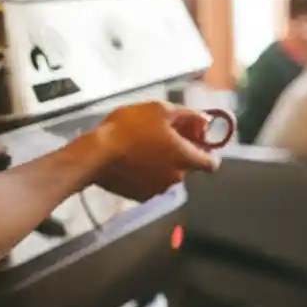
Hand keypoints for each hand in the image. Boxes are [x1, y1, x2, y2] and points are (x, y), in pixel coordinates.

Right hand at [90, 102, 219, 201]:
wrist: (96, 154)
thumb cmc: (131, 128)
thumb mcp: (161, 110)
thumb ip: (189, 115)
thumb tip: (206, 121)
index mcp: (185, 159)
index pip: (211, 163)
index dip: (206, 149)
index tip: (195, 138)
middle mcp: (176, 179)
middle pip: (186, 166)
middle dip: (178, 152)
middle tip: (160, 135)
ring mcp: (157, 190)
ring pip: (167, 174)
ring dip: (161, 162)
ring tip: (141, 145)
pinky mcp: (139, 197)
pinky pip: (150, 182)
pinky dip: (146, 173)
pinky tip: (131, 159)